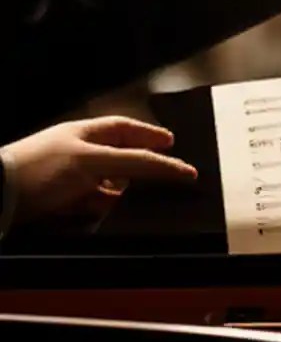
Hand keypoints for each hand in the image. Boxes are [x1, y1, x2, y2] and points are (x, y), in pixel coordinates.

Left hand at [1, 117, 197, 225]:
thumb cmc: (44, 168)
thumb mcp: (95, 161)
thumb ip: (137, 163)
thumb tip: (176, 166)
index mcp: (86, 133)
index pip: (125, 129)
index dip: (150, 134)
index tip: (172, 144)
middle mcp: (78, 152)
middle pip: (119, 156)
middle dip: (141, 166)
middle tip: (165, 175)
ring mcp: (67, 176)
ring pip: (106, 181)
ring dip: (123, 190)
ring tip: (142, 198)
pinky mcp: (59, 199)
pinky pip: (90, 201)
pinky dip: (103, 206)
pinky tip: (110, 212)